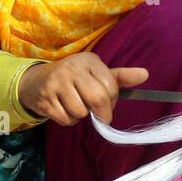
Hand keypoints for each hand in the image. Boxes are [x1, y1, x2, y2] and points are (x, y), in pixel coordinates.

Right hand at [18, 52, 148, 124]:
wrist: (36, 81)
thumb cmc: (74, 78)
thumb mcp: (96, 73)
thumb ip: (120, 77)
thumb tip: (145, 74)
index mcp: (88, 60)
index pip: (110, 86)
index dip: (112, 100)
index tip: (107, 102)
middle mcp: (71, 69)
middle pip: (97, 99)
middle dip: (102, 113)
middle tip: (99, 115)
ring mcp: (56, 83)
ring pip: (81, 112)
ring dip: (82, 116)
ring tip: (75, 105)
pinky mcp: (45, 99)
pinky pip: (66, 119)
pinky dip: (68, 120)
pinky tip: (63, 109)